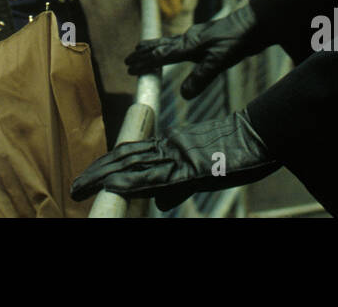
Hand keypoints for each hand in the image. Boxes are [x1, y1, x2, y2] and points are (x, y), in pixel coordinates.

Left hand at [70, 111, 276, 210]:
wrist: (263, 135)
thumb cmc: (239, 154)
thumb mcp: (205, 173)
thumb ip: (180, 185)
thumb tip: (158, 202)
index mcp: (172, 147)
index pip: (132, 155)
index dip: (107, 165)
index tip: (88, 176)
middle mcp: (171, 148)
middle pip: (125, 158)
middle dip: (97, 173)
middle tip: (74, 186)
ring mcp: (179, 155)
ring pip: (134, 165)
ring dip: (104, 177)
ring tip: (81, 187)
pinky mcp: (191, 165)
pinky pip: (156, 174)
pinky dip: (132, 180)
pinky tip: (114, 186)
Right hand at [124, 4, 268, 97]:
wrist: (255, 23)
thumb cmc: (238, 40)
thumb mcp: (220, 61)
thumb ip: (201, 78)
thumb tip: (183, 95)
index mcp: (189, 44)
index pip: (161, 55)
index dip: (145, 63)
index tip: (130, 69)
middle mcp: (190, 38)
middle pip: (161, 46)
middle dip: (144, 54)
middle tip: (128, 59)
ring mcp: (198, 37)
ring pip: (170, 43)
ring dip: (155, 48)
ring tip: (143, 50)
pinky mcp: (206, 38)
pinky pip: (181, 43)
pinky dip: (170, 47)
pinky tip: (176, 49)